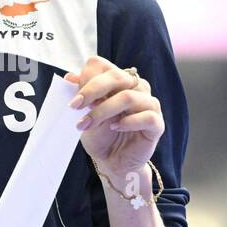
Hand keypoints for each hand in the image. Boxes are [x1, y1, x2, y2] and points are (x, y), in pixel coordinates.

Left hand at [64, 55, 163, 177]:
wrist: (113, 161)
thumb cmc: (101, 135)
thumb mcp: (86, 114)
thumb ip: (82, 95)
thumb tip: (70, 77)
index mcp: (118, 80)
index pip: (102, 65)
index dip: (86, 78)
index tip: (73, 99)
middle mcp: (136, 87)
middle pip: (117, 76)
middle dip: (92, 89)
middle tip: (75, 106)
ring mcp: (149, 104)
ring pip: (128, 97)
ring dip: (103, 110)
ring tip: (87, 124)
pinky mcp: (157, 124)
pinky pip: (147, 117)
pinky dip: (128, 122)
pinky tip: (114, 128)